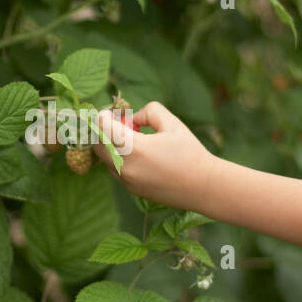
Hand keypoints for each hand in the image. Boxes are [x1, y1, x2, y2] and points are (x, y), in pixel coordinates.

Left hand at [92, 101, 219, 211]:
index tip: (113, 113)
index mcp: (134, 148)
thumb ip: (149, 111)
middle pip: (98, 144)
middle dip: (105, 132)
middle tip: (122, 125)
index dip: (104, 116)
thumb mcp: (172, 123)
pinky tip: (139, 155)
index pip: (102, 128)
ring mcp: (127, 181)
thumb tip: (132, 118)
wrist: (203, 186)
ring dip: (111, 146)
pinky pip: (115, 170)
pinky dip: (118, 159)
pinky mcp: (131, 189)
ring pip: (105, 159)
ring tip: (133, 140)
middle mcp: (125, 167)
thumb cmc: (189, 152)